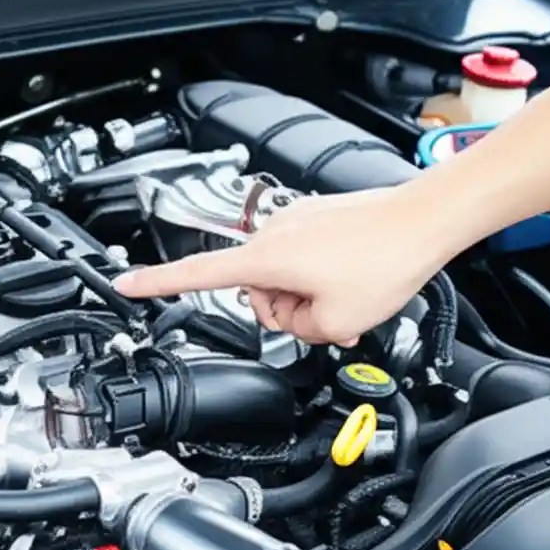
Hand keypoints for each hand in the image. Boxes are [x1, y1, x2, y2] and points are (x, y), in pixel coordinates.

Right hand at [112, 184, 461, 345]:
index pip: (197, 274)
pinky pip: (308, 260)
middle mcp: (274, 234)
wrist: (424, 221)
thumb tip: (300, 315)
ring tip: (351, 299)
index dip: (156, 283)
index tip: (126, 283)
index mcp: (265, 259)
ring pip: (287, 279)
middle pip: (258, 292)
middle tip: (331, 316)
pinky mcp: (318, 219)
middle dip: (290, 312)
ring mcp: (297, 223)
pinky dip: (327, 278)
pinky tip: (357, 281)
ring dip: (313, 297)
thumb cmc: (384, 260)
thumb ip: (301, 330)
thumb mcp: (337, 322)